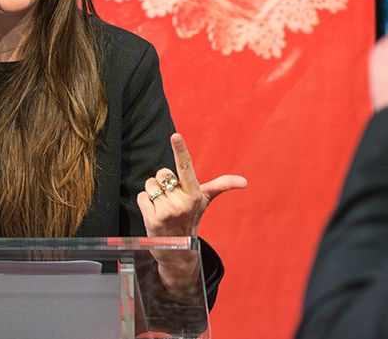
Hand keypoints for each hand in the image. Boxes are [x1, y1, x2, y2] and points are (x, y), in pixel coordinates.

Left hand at [137, 133, 246, 296]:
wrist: (178, 251)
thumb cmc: (191, 219)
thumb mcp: (205, 201)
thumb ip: (222, 185)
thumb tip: (245, 182)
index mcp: (195, 194)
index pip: (186, 167)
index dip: (180, 149)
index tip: (176, 135)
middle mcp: (182, 202)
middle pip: (162, 174)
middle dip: (163, 182)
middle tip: (171, 198)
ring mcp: (167, 211)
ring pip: (150, 185)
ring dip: (153, 193)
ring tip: (163, 206)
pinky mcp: (152, 219)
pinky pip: (142, 196)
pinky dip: (145, 202)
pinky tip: (154, 213)